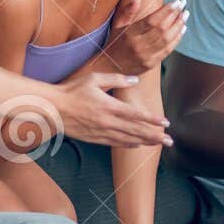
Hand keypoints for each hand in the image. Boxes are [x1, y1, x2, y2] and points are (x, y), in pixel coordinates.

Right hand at [51, 74, 170, 148]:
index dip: (152, 120)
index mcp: (109, 106)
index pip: (136, 115)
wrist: (53, 109)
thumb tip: (135, 80)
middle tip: (169, 141)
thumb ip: (116, 79)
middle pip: (136, 131)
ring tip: (158, 144)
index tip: (165, 123)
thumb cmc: (73, 90)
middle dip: (154, 136)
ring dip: (145, 142)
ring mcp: (101, 132)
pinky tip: (138, 145)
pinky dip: (129, 144)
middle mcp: (108, 122)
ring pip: (128, 139)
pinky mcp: (95, 138)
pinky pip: (115, 143)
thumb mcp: (95, 79)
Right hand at [99, 0, 187, 74]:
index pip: (152, 20)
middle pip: (162, 29)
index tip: (176, 2)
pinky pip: (167, 50)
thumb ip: (129, 10)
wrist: (110, 68)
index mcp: (129, 33)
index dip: (166, 10)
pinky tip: (182, 30)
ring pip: (167, 39)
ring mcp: (145, 56)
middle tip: (183, 5)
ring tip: (185, 15)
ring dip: (178, 26)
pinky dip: (177, 39)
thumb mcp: (118, 25)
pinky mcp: (150, 64)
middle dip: (175, 15)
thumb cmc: (114, 43)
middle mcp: (138, 45)